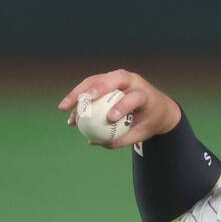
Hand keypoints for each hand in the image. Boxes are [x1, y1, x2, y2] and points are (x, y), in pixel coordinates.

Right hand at [57, 68, 182, 148]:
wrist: (157, 107)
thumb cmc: (151, 121)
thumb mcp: (143, 133)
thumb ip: (125, 139)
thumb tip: (102, 143)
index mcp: (144, 92)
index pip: (133, 97)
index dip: (122, 105)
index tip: (111, 118)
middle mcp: (130, 80)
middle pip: (109, 80)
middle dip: (93, 90)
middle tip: (81, 104)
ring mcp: (117, 78)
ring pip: (94, 81)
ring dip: (77, 93)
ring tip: (63, 108)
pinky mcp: (107, 80)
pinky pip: (89, 88)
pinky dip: (78, 99)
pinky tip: (68, 114)